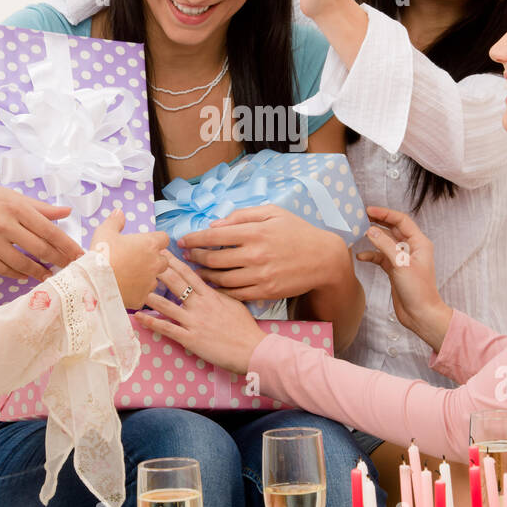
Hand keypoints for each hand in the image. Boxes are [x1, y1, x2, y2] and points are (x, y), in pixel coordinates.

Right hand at [0, 178, 82, 280]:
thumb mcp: (8, 194)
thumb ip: (38, 206)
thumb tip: (66, 211)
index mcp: (16, 206)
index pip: (50, 230)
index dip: (68, 246)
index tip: (81, 256)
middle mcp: (5, 224)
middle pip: (41, 249)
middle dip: (60, 261)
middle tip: (73, 270)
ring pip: (23, 263)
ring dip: (40, 272)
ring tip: (52, 277)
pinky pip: (3, 269)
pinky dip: (17, 274)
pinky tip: (26, 276)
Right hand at [89, 209, 168, 308]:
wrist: (94, 283)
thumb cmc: (101, 254)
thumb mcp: (105, 232)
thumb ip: (115, 221)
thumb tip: (119, 213)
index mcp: (149, 244)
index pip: (164, 238)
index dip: (155, 240)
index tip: (145, 243)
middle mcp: (155, 263)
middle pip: (164, 260)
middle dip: (153, 260)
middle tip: (136, 260)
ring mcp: (150, 282)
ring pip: (154, 278)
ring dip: (146, 276)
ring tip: (128, 276)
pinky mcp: (143, 297)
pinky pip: (144, 294)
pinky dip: (137, 291)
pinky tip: (124, 288)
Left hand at [136, 252, 265, 374]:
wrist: (251, 349)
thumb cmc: (245, 328)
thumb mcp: (234, 304)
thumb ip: (219, 293)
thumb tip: (209, 285)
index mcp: (211, 295)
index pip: (189, 274)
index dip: (174, 261)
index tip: (162, 251)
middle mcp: (200, 305)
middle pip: (175, 283)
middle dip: (158, 270)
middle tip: (142, 259)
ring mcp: (194, 321)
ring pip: (167, 305)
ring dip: (150, 295)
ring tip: (134, 286)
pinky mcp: (190, 338)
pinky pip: (168, 328)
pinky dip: (152, 322)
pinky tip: (139, 317)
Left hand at [177, 205, 349, 301]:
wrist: (324, 259)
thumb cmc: (297, 232)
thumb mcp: (272, 213)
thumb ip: (242, 216)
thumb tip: (215, 225)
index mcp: (254, 232)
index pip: (213, 236)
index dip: (193, 239)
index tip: (183, 242)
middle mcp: (255, 255)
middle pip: (213, 260)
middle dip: (195, 259)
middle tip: (187, 257)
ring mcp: (260, 276)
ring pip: (221, 280)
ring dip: (204, 277)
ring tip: (196, 273)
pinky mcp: (265, 292)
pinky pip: (235, 294)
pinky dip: (221, 291)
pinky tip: (214, 286)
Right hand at [356, 206, 452, 348]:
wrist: (420, 314)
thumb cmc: (418, 291)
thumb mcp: (401, 265)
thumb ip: (385, 246)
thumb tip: (371, 230)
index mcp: (419, 243)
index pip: (401, 221)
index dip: (385, 213)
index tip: (369, 210)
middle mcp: (411, 248)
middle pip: (393, 228)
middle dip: (378, 222)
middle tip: (361, 217)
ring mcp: (402, 259)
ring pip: (385, 242)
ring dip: (373, 238)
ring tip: (358, 233)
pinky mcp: (395, 270)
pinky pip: (381, 257)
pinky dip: (371, 255)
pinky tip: (361, 257)